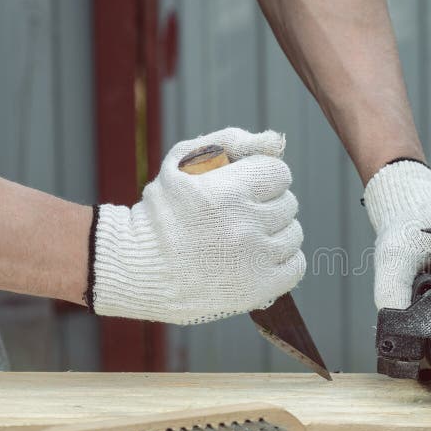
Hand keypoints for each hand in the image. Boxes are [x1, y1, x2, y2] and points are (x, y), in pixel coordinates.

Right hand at [88, 128, 304, 324]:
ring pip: (293, 234)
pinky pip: (295, 267)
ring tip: (246, 238)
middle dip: (267, 205)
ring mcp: (253, 260)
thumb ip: (230, 142)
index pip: (280, 173)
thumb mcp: (183, 162)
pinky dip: (282, 261)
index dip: (263, 178)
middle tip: (240, 215)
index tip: (246, 188)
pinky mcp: (256, 289)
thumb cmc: (161, 211)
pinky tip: (258, 259)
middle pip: (288, 204)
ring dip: (275, 233)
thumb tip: (274, 141)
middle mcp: (244, 226)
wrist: (135, 267)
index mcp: (227, 191)